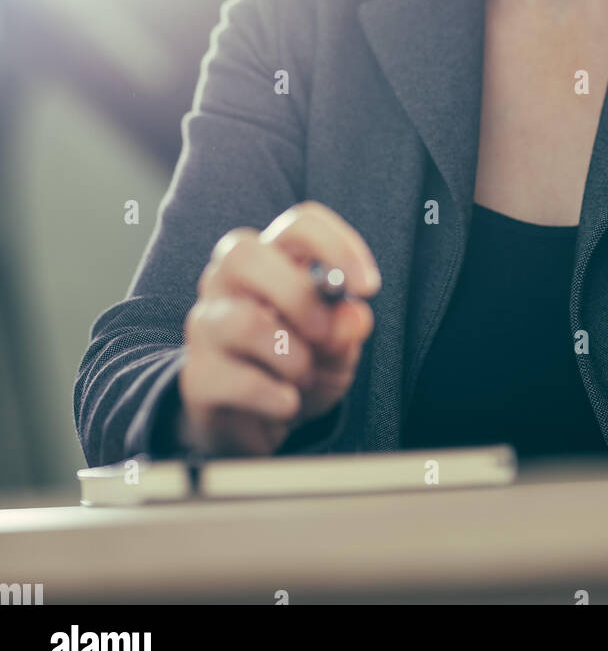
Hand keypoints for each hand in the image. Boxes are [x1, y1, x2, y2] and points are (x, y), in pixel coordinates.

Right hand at [178, 201, 379, 455]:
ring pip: (244, 322)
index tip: (368, 287)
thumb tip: (354, 315)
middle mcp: (227, 281)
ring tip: (305, 377)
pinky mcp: (197, 376)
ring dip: (293, 358)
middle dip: (298, 296)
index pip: (298, 224)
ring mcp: (205, 325)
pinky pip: (240, 380)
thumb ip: (345, 329)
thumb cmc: (298, 367)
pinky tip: (287, 405)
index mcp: (269, 259)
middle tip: (325, 334)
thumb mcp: (335, 349)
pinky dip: (278, 398)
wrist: (256, 426)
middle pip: (244, 253)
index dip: (336, 245)